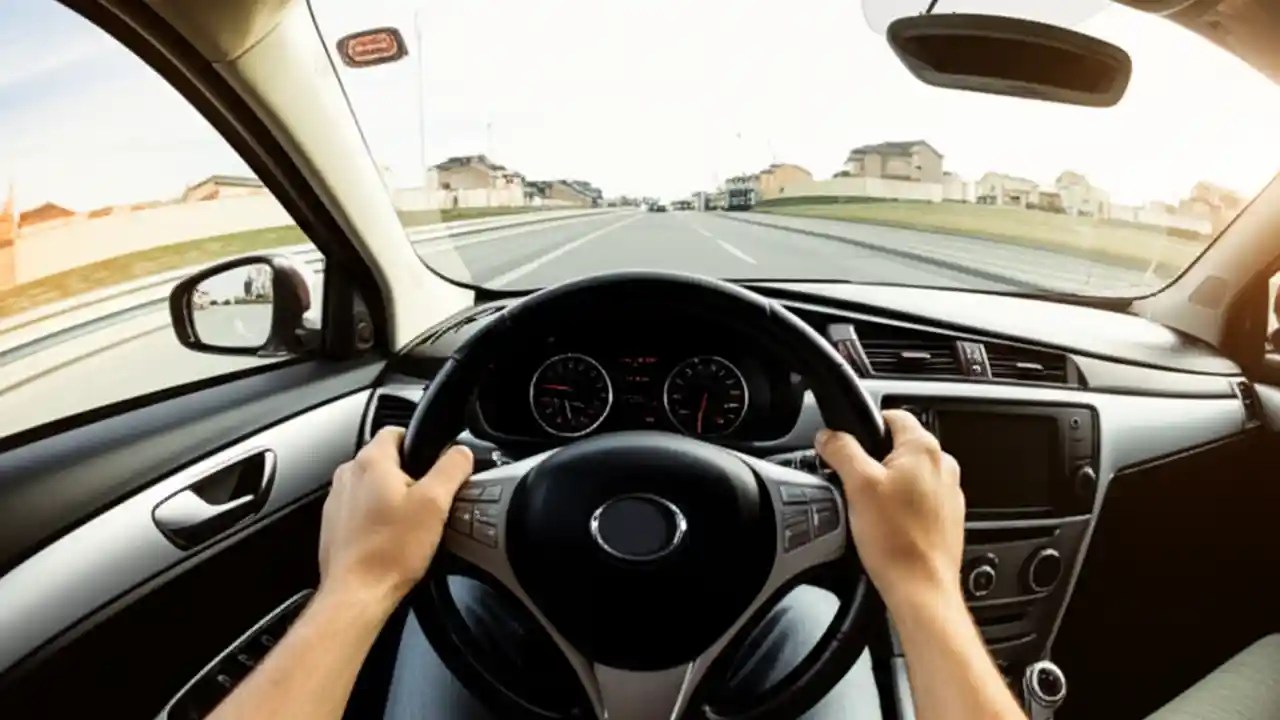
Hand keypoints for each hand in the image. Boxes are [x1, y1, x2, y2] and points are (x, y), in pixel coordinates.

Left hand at [318, 427, 473, 608]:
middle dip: (408, 475)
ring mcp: (337, 501)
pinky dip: (376, 518)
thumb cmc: (391, 551)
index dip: (420, 442)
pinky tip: (391, 539)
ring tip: (410, 524)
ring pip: (372, 486)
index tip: (434, 464)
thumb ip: (452, 469)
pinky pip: (360, 510)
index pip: (396, 431)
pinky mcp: (334, 525)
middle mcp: (347, 475)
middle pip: (386, 460)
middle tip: (428, 501)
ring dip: (390, 497)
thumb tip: (461, 452)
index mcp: (370, 462)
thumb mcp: (435, 503)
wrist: (357, 594)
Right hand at [815, 410, 963, 609]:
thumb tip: (828, 436)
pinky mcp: (947, 517)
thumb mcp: (857, 485)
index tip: (847, 444)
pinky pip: (919, 500)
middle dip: (874, 461)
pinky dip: (902, 507)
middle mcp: (944, 466)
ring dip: (889, 485)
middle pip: (899, 447)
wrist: (920, 589)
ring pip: (909, 475)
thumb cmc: (896, 541)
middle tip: (855, 484)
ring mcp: (949, 493)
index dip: (865, 426)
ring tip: (872, 510)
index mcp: (925, 449)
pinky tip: (887, 527)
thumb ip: (840, 451)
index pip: (892, 415)